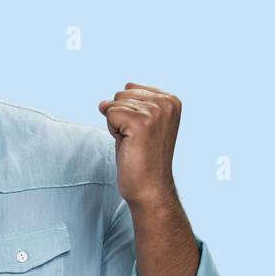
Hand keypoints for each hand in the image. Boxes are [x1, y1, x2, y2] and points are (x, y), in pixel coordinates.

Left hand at [98, 82, 180, 205]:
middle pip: (121, 94)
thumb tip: (102, 103)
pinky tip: (128, 144)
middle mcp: (167, 102)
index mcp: (171, 100)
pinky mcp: (141, 122)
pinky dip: (113, 131)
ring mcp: (156, 111)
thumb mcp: (141, 123)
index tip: (142, 132)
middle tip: (136, 139)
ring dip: (117, 125)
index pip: (131, 88)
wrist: (150, 187)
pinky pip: (110, 113)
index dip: (128, 111)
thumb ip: (129, 105)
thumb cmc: (143, 158)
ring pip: (114, 104)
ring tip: (134, 143)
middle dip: (121, 117)